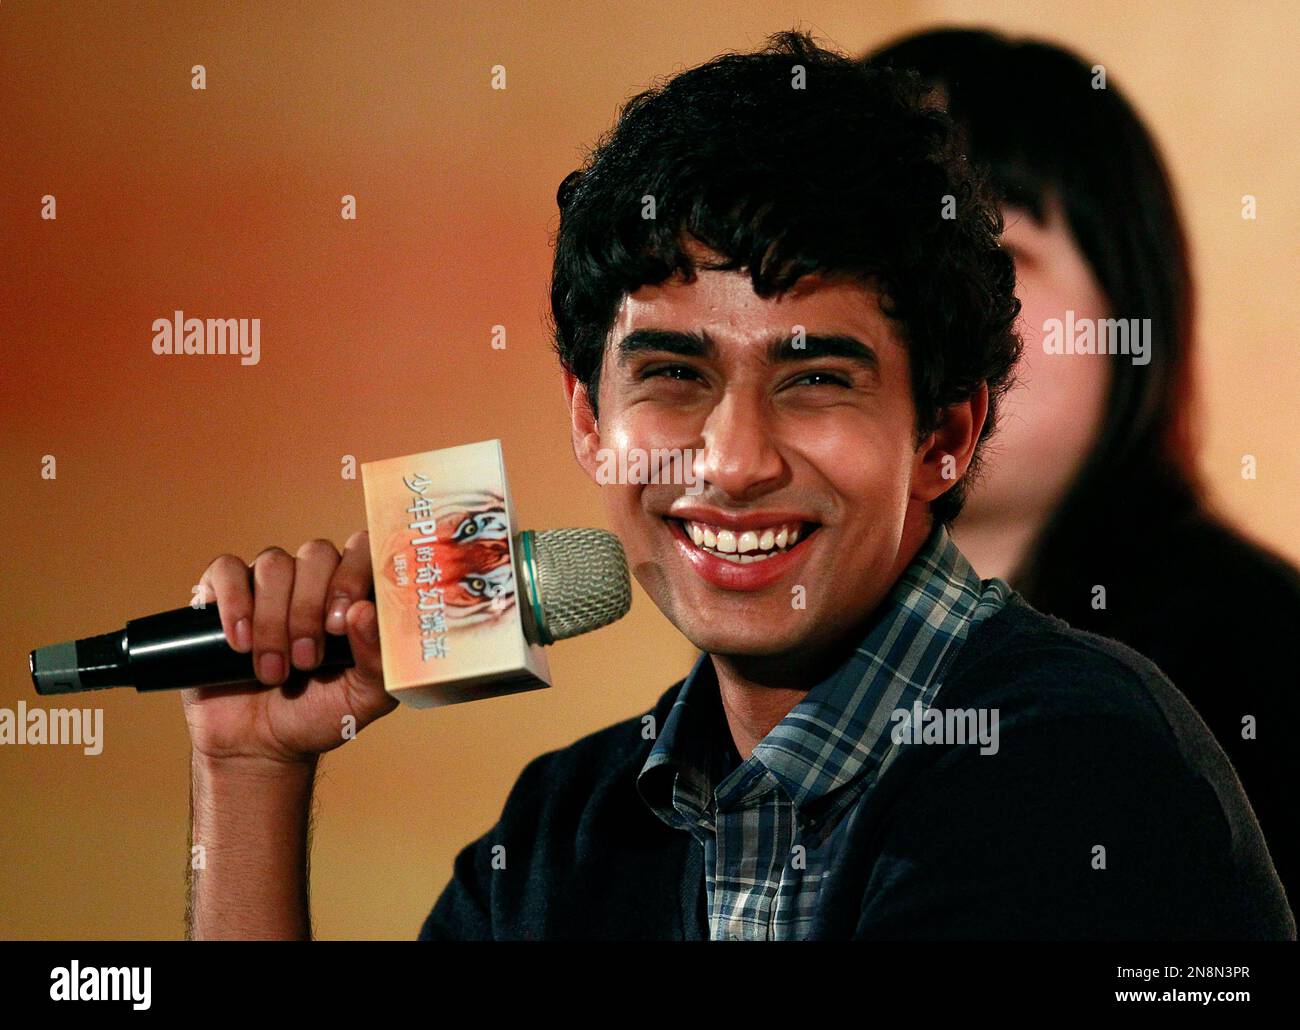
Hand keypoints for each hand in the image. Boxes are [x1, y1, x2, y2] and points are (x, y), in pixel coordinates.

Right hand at [181, 531, 398, 765]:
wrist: (259, 745)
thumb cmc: (319, 715)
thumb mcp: (363, 697)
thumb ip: (378, 658)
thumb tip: (365, 611)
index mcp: (354, 593)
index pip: (363, 549)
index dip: (353, 576)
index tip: (340, 624)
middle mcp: (314, 579)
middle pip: (316, 555)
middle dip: (309, 610)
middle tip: (306, 661)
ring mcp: (269, 585)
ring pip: (273, 564)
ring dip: (273, 620)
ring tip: (273, 671)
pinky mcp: (224, 595)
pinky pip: (226, 570)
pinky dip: (233, 603)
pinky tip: (238, 642)